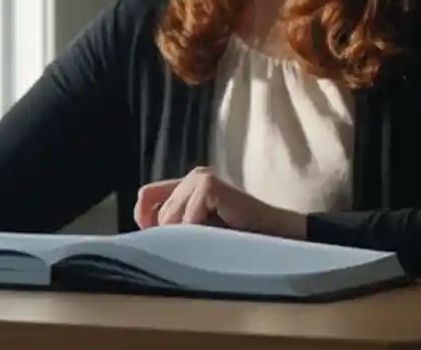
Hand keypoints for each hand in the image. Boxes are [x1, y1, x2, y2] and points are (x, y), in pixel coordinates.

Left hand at [133, 166, 306, 239]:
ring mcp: (200, 177)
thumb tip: (145, 232)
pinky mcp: (210, 183)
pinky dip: (199, 231)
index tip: (157, 239)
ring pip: (171, 217)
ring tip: (213, 238)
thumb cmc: (240, 237)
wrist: (276, 235)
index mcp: (186, 186)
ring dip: (189, 236)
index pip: (146, 196)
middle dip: (175, 235)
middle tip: (204, 243)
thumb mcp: (200, 231)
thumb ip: (176, 225)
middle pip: (160, 213)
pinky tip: (218, 234)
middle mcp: (192, 177)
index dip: (144, 219)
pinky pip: (188, 216)